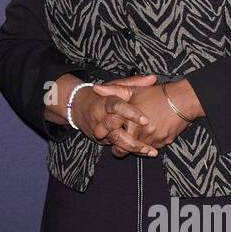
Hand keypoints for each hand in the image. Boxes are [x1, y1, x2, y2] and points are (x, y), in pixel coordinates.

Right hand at [45, 73, 159, 154]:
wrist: (77, 106)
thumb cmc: (101, 95)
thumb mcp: (116, 86)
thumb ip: (134, 82)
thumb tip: (153, 78)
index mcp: (104, 102)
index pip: (117, 107)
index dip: (131, 114)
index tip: (145, 120)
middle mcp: (100, 118)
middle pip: (115, 131)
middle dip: (132, 139)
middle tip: (149, 143)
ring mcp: (100, 132)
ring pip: (116, 143)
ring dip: (134, 149)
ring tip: (151, 151)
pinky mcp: (102, 141)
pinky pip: (117, 149)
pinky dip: (131, 151)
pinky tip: (146, 153)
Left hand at [109, 78, 202, 156]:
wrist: (182, 100)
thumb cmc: (156, 95)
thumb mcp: (133, 90)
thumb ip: (114, 91)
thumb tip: (96, 88)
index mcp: (128, 120)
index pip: (112, 134)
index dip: (108, 134)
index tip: (106, 133)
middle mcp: (138, 132)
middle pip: (122, 148)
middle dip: (120, 146)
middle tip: (120, 142)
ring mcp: (150, 139)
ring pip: (137, 150)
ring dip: (135, 146)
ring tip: (136, 137)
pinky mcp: (161, 143)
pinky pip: (151, 148)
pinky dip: (148, 144)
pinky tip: (150, 135)